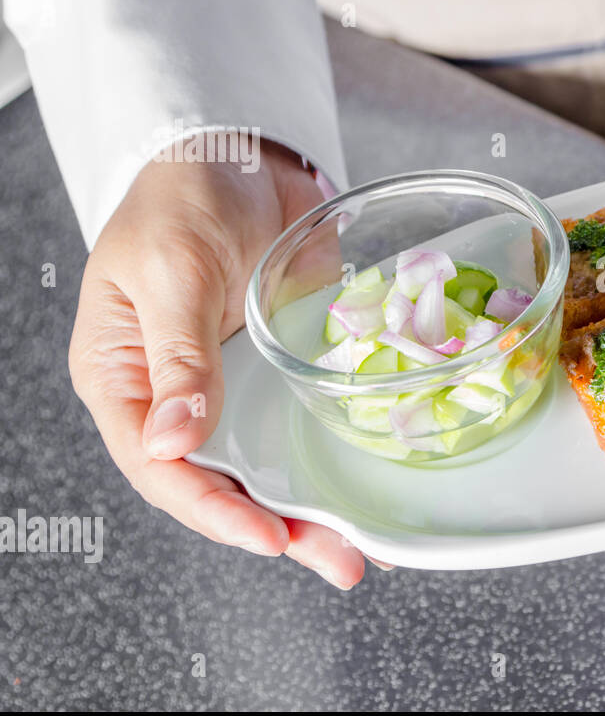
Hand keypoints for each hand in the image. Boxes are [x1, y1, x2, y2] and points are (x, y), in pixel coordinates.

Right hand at [69, 142, 382, 586]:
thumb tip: (174, 443)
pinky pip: (302, 429)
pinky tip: (368, 492)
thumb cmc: (182, 198)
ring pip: (264, 468)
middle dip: (275, 528)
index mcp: (124, 379)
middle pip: (218, 483)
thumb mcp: (173, 271)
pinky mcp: (278, 373)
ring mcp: (230, 388)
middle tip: (337, 560)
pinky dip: (331, 464)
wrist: (240, 155)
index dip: (213, 510)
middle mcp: (176, 396)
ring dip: (310, 510)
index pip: (159, 467)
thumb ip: (178, 356)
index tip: (268, 536)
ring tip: (360, 549)